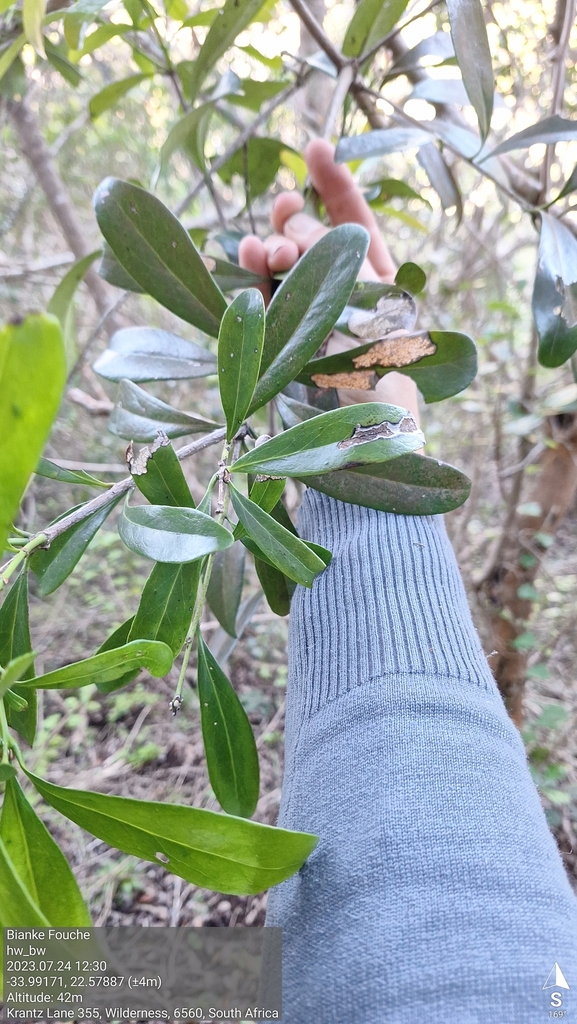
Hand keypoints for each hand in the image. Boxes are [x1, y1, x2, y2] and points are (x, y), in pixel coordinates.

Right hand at [238, 139, 419, 419]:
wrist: (358, 425)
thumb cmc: (378, 365)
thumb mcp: (363, 296)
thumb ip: (328, 255)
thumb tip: (286, 229)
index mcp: (373, 274)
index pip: (352, 217)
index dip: (334, 182)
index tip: (313, 147)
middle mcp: (336, 286)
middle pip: (308, 235)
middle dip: (294, 229)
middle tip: (286, 250)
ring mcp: (303, 310)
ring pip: (277, 259)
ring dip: (268, 247)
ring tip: (263, 255)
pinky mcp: (277, 333)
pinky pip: (259, 291)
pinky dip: (251, 273)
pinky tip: (246, 261)